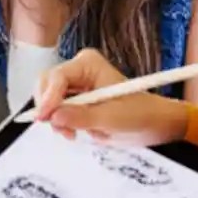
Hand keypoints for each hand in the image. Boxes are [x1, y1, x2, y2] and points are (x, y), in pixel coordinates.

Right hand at [33, 49, 189, 146]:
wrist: (152, 124)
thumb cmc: (140, 114)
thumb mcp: (112, 118)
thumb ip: (81, 117)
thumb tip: (54, 117)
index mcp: (88, 64)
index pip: (58, 77)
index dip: (48, 97)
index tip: (45, 117)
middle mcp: (77, 70)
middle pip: (47, 85)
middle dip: (49, 108)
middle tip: (60, 129)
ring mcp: (74, 85)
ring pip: (47, 98)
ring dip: (54, 118)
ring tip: (72, 133)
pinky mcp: (73, 100)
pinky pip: (54, 109)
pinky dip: (59, 122)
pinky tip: (73, 131)